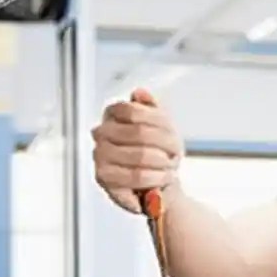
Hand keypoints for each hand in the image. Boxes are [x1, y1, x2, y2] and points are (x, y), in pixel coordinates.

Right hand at [91, 87, 183, 213]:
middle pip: (140, 133)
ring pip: (141, 155)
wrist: (155, 182)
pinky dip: (157, 177)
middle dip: (166, 145)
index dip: (161, 123)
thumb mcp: (160, 124)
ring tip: (171, 167)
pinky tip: (164, 177)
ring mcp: (100, 154)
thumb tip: (139, 93)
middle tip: (176, 153)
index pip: (135, 110)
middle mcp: (102, 132)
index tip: (173, 134)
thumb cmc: (156, 152)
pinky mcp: (103, 177)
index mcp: (113, 113)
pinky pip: (137, 176)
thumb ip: (151, 106)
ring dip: (164, 163)